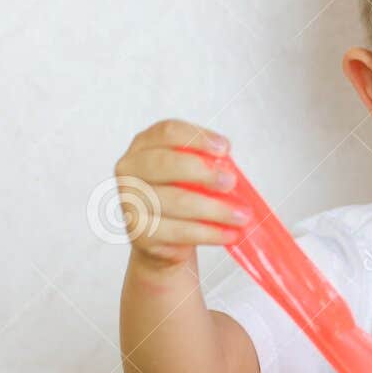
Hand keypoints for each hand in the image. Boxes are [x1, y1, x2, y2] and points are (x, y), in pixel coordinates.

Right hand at [111, 119, 249, 270]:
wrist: (165, 241)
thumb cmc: (182, 197)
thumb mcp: (193, 175)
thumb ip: (207, 165)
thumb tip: (228, 168)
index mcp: (144, 145)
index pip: (168, 131)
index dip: (198, 137)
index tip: (225, 148)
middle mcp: (129, 169)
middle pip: (166, 163)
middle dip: (204, 172)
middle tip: (231, 182)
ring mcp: (130, 201)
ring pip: (176, 201)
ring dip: (216, 209)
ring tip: (242, 216)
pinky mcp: (139, 233)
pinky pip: (179, 231)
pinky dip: (209, 233)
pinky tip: (229, 234)